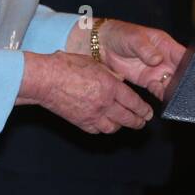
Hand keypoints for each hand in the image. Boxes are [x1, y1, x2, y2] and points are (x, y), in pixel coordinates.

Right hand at [17, 50, 152, 134]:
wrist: (45, 80)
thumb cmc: (66, 67)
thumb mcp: (95, 64)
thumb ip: (110, 75)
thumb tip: (120, 82)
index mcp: (110, 86)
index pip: (134, 102)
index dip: (143, 110)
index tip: (149, 113)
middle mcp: (104, 103)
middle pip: (128, 118)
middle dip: (138, 121)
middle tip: (142, 122)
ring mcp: (92, 115)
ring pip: (114, 127)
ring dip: (121, 125)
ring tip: (125, 123)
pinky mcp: (81, 123)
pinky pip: (98, 130)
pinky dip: (104, 128)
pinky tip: (105, 124)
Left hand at [97, 20, 184, 98]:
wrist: (103, 46)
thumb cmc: (120, 34)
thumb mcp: (134, 38)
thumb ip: (146, 49)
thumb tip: (158, 59)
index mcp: (165, 44)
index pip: (183, 55)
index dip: (191, 65)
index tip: (193, 74)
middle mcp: (165, 59)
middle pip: (181, 72)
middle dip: (184, 81)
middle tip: (186, 89)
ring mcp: (157, 71)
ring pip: (172, 83)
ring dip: (175, 90)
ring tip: (176, 96)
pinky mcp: (148, 81)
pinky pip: (159, 90)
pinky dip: (163, 96)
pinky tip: (165, 99)